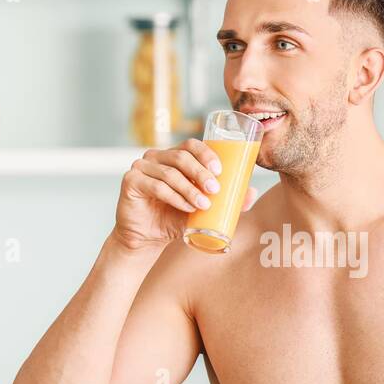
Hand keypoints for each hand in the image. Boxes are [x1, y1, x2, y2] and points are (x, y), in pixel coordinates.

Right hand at [113, 139, 257, 252]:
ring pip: (170, 173)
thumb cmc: (174, 218)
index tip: (220, 171)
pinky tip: (186, 208)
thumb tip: (253, 193)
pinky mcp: (130, 181)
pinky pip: (156, 186)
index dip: (206, 154)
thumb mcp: (202, 209)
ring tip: (203, 204)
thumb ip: (225, 201)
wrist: (147, 238)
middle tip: (215, 189)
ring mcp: (141, 167)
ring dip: (189, 189)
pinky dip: (174, 197)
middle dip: (201, 173)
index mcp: (173, 156)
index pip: (190, 145)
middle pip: (181, 156)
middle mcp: (155, 157)